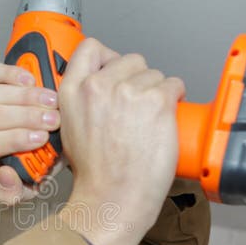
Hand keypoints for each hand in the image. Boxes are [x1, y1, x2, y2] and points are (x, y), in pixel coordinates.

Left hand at [0, 63, 60, 204]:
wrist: (35, 130)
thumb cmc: (30, 157)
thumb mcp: (28, 181)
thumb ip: (16, 191)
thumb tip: (4, 176)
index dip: (14, 140)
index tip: (43, 138)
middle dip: (26, 118)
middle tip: (53, 119)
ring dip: (26, 97)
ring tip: (51, 101)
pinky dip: (12, 74)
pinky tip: (31, 81)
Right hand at [58, 39, 184, 244]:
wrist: (113, 196)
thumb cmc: (95, 172)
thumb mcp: (70, 128)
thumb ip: (81, 100)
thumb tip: (103, 84)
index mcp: (73, 91)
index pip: (90, 48)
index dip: (108, 57)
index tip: (117, 70)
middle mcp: (99, 86)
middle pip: (130, 59)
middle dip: (138, 78)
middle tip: (137, 107)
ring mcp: (129, 91)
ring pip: (154, 73)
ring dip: (157, 92)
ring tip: (149, 121)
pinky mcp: (157, 101)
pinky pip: (175, 84)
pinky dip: (175, 99)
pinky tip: (165, 119)